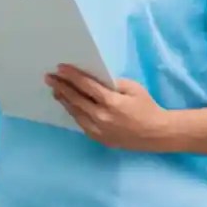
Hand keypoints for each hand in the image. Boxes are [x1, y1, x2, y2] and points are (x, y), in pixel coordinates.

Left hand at [47, 64, 169, 151]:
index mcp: (111, 102)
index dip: (71, 76)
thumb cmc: (147, 107)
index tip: (60, 68)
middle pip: (75, 99)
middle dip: (61, 87)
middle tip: (49, 78)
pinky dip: (74, 113)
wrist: (156, 134)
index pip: (85, 86)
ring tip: (55, 91)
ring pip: (75, 113)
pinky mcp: (99, 138)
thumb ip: (113, 83)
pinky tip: (69, 106)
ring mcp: (99, 130)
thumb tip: (94, 80)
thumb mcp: (133, 88)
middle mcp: (101, 117)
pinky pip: (82, 124)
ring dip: (64, 100)